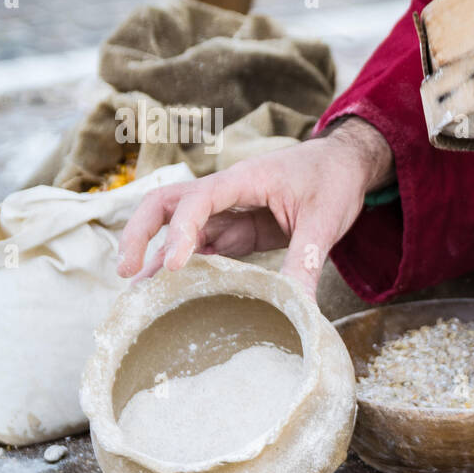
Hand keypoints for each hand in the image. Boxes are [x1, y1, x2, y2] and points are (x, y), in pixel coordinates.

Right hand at [116, 117, 394, 294]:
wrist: (345, 166)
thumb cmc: (333, 180)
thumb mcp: (326, 221)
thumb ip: (307, 259)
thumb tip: (299, 307)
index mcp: (244, 180)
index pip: (197, 200)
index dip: (180, 232)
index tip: (174, 266)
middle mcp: (226, 193)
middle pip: (165, 205)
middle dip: (140, 234)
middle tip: (127, 273)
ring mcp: (228, 212)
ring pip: (179, 230)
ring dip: (157, 257)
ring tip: (139, 296)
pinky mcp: (237, 230)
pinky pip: (202, 247)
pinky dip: (185, 268)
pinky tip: (172, 294)